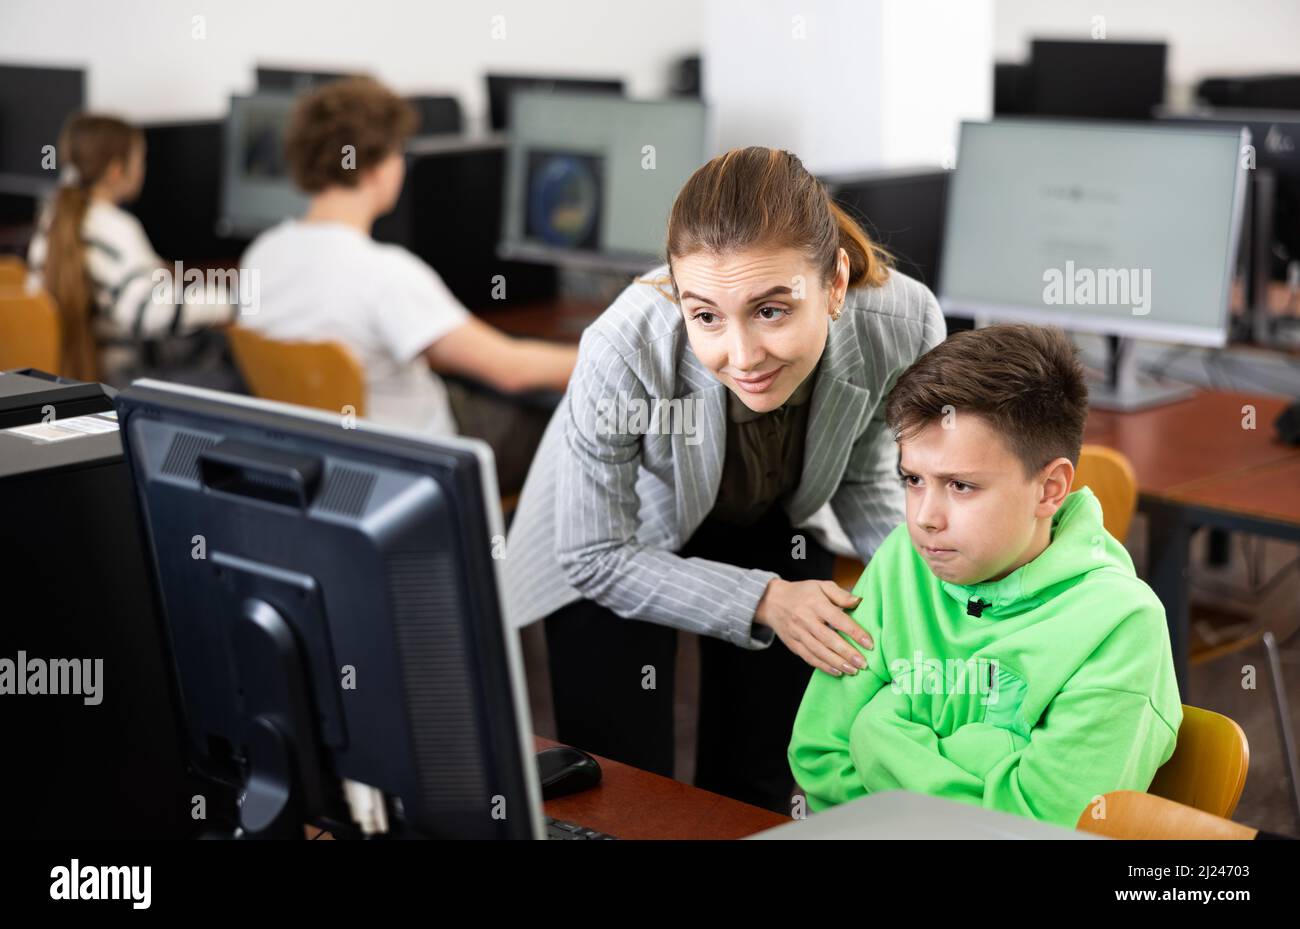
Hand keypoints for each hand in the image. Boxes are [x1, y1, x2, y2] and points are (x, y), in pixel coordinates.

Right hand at [754, 578, 873, 675]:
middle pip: (829, 639)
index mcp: (815, 603)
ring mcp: (798, 633)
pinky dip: (823, 666)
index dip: (854, 632)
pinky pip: (809, 657)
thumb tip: (859, 602)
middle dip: (847, 653)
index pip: (838, 619)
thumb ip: (840, 594)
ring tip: (853, 671)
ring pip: (819, 652)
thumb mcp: (821, 586)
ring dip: (837, 663)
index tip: (869, 643)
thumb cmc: (802, 593)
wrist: (772, 601)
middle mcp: (805, 619)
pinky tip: (837, 672)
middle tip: (863, 664)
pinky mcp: (793, 644)